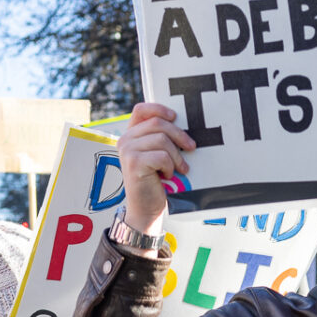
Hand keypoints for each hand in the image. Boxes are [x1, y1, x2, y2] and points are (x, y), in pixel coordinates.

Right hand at [115, 102, 194, 236]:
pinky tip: (168, 175)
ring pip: (162, 140)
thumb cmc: (155, 181)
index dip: (159, 109)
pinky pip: (162, 156)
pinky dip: (170, 167)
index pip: (141, 110)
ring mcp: (127, 151)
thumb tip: (183, 124)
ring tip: (178, 168)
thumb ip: (161, 138)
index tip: (175, 117)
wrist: (146, 208)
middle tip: (191, 147)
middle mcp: (125, 140)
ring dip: (176, 156)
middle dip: (179, 135)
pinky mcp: (133, 163)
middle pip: (158, 123)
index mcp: (131, 135)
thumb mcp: (157, 154)